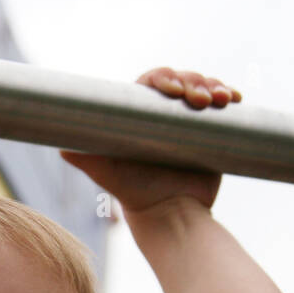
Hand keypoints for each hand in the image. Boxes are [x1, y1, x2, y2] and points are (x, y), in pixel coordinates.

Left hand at [60, 67, 240, 221]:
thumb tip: (60, 148)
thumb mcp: (107, 174)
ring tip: (219, 99)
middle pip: (182, 81)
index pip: (152, 83)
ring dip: (212, 85)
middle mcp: (166, 113)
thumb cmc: (135, 193)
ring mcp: (190, 120)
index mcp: (140, 114)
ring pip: (203, 88)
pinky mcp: (212, 130)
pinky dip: (228, 94)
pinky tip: (233, 97)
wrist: (169, 215)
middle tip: (197, 99)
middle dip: (193, 81)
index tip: (172, 89)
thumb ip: (85, 158)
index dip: (163, 78)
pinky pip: (221, 106)